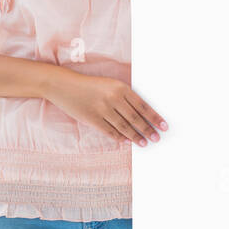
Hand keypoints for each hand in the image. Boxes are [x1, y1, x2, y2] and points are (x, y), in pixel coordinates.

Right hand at [46, 68, 167, 147]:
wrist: (64, 85)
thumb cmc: (91, 85)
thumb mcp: (111, 85)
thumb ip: (125, 97)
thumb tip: (142, 114)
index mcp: (121, 88)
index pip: (143, 106)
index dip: (155, 117)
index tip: (164, 126)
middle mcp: (113, 98)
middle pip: (135, 118)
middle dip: (148, 129)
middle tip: (157, 138)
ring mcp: (102, 109)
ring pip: (124, 126)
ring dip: (136, 136)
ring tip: (145, 143)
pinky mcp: (91, 118)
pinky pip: (109, 131)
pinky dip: (119, 137)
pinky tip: (127, 142)